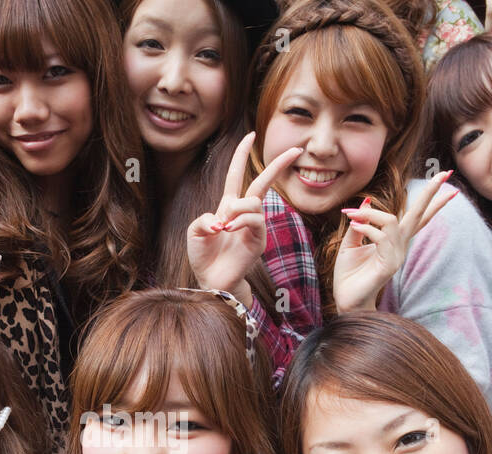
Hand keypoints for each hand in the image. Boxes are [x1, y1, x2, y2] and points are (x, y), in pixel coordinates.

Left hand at [187, 133, 300, 300]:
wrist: (210, 281)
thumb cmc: (203, 257)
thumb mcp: (195, 232)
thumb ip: (204, 218)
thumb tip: (222, 218)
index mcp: (228, 206)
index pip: (237, 175)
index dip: (242, 154)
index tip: (250, 134)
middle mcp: (244, 214)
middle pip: (263, 182)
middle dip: (279, 165)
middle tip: (296, 149)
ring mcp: (254, 227)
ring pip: (254, 202)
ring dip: (238, 208)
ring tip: (224, 224)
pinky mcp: (259, 241)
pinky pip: (254, 221)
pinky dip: (240, 221)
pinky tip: (229, 229)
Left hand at [333, 170, 457, 312]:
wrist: (345, 300)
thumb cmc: (348, 274)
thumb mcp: (350, 243)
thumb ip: (360, 223)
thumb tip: (367, 201)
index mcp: (394, 240)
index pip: (418, 218)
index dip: (432, 201)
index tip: (447, 183)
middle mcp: (400, 246)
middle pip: (420, 215)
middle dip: (431, 193)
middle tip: (446, 173)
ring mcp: (397, 255)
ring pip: (392, 221)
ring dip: (370, 214)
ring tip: (351, 215)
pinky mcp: (390, 264)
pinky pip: (381, 237)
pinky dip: (367, 228)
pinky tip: (354, 226)